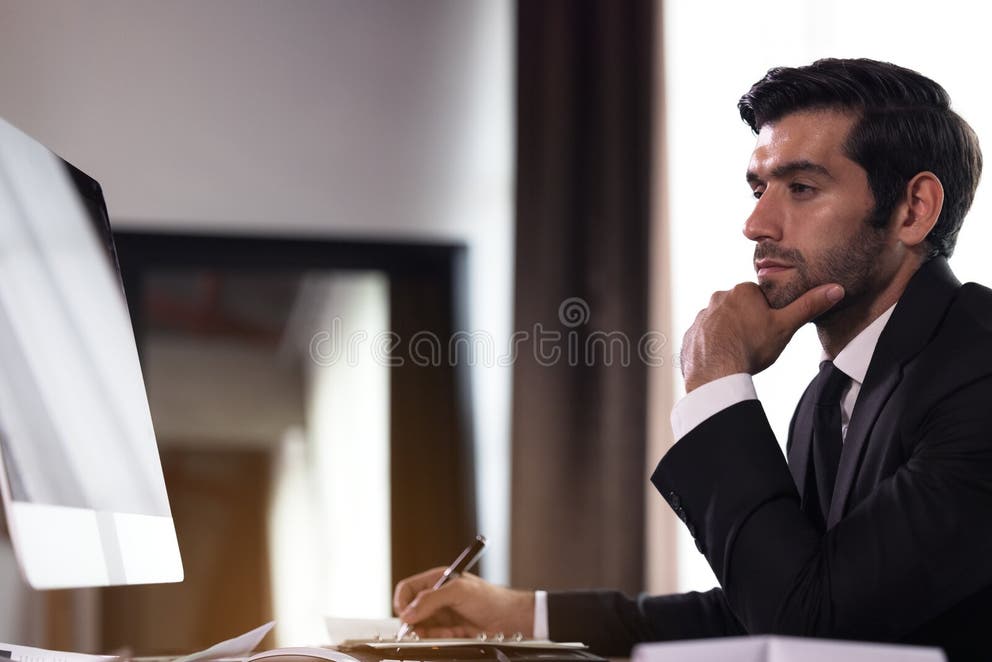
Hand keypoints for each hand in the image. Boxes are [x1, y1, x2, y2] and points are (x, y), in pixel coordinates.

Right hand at [393, 567, 534, 637]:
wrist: (510, 619)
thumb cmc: (490, 598)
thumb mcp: (459, 591)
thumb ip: (431, 599)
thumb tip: (408, 612)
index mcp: (437, 580)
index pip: (407, 589)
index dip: (402, 602)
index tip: (406, 615)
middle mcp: (437, 597)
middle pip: (411, 611)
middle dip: (415, 622)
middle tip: (422, 629)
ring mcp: (442, 615)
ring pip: (421, 627)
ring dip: (430, 632)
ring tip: (447, 631)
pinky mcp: (449, 632)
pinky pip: (434, 638)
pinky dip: (439, 639)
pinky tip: (454, 634)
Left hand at [680, 282, 843, 391]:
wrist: (715, 374)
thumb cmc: (751, 348)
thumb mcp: (786, 326)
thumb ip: (809, 306)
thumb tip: (835, 289)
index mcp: (742, 291)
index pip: (760, 298)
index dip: (768, 316)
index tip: (769, 331)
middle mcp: (717, 299)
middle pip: (740, 309)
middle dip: (748, 323)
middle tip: (756, 344)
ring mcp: (701, 317)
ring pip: (721, 323)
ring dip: (729, 334)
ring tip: (739, 354)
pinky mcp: (690, 335)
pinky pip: (705, 338)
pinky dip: (713, 346)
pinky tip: (722, 360)